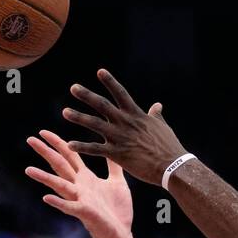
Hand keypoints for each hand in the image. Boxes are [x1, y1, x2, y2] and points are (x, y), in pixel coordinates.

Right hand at [25, 129, 132, 237]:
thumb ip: (113, 166)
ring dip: (44, 178)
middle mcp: (79, 187)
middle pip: (59, 166)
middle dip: (45, 152)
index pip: (69, 156)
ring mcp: (80, 200)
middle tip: (29, 139)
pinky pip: (69, 207)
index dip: (57, 143)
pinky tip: (46, 198)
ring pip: (60, 185)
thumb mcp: (117, 182)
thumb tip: (112, 147)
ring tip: (28, 169)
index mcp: (86, 178)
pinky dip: (58, 203)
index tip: (43, 131)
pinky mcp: (85, 213)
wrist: (121, 235)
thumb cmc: (118, 210)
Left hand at [62, 69, 187, 185]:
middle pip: (102, 105)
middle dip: (87, 96)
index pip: (121, 94)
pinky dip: (82, 147)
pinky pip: (95, 149)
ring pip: (94, 124)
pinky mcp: (117, 154)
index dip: (110, 82)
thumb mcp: (162, 127)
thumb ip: (155, 115)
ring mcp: (120, 138)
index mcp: (136, 115)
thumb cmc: (169, 147)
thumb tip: (157, 105)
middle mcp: (125, 123)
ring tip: (66, 112)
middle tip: (73, 88)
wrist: (171, 166)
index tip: (100, 71)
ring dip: (79, 117)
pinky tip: (69, 144)